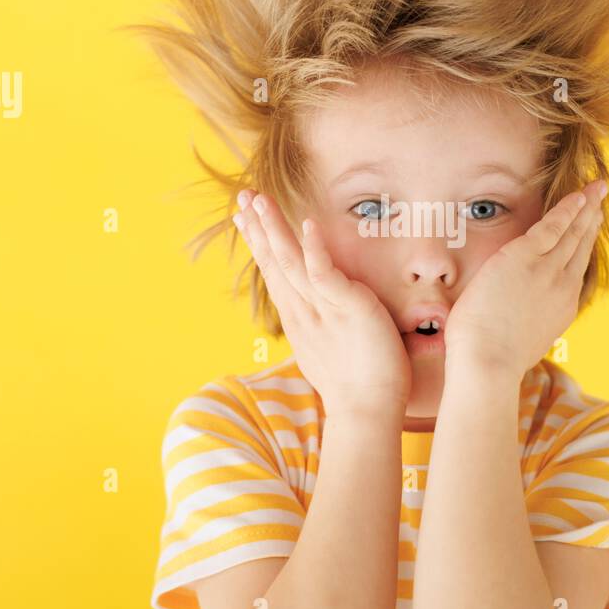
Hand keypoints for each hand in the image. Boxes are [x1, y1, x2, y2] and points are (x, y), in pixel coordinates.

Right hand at [233, 189, 410, 418]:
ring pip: (291, 263)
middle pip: (275, 262)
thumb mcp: (327, 348)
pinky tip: (307, 225)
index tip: (244, 217)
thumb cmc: (355, 385)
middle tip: (242, 196)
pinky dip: (314, 250)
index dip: (260, 243)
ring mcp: (321, 309)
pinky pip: (325, 274)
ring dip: (275, 229)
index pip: (275, 272)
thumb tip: (315, 316)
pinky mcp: (346, 308)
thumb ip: (319, 326)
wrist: (366, 412)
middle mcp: (302, 310)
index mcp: (298, 317)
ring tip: (259, 200)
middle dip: (258, 227)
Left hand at [444, 180, 607, 382]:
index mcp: (560, 308)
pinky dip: (567, 209)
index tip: (590, 230)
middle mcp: (561, 287)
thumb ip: (524, 324)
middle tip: (600, 200)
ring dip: (584, 208)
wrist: (488, 364)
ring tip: (596, 189)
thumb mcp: (519, 341)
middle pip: (580, 246)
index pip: (574, 268)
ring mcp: (546, 271)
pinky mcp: (525, 257)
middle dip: (591, 220)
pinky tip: (578, 195)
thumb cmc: (491, 360)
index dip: (583, 245)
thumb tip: (512, 323)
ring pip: (571, 233)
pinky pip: (553, 226)